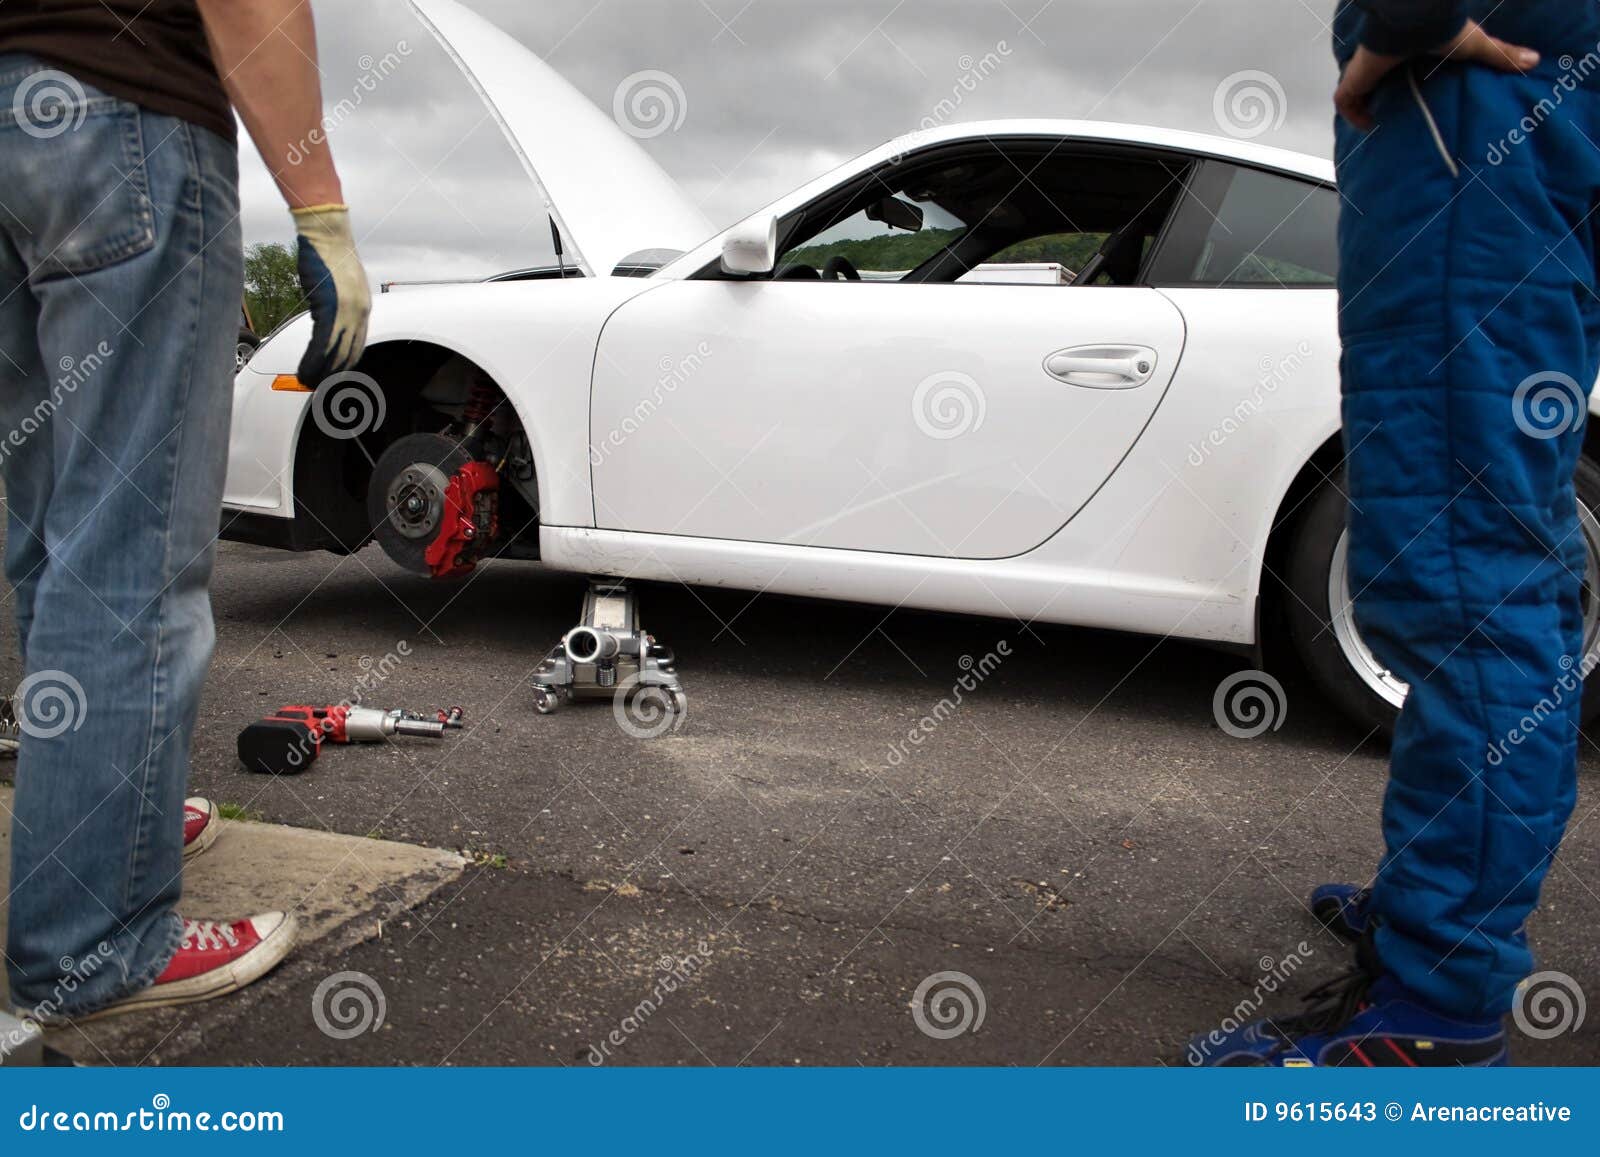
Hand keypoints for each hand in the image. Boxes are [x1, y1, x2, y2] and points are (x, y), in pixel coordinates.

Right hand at [291, 204, 370, 385]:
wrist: (327, 233)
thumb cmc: (328, 254)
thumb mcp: (338, 284)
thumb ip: (336, 303)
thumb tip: (325, 317)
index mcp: (363, 309)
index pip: (356, 345)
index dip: (343, 363)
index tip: (331, 374)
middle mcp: (360, 314)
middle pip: (347, 354)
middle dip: (332, 373)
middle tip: (317, 385)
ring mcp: (347, 312)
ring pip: (335, 354)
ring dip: (320, 372)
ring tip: (306, 382)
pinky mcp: (332, 309)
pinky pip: (323, 344)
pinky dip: (312, 361)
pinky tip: (303, 371)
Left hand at [1335, 19, 1539, 129]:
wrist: (1416, 20)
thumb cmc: (1443, 31)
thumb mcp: (1476, 46)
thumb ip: (1501, 55)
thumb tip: (1535, 60)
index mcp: (1406, 50)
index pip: (1398, 66)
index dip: (1399, 79)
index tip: (1409, 95)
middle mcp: (1384, 60)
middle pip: (1375, 80)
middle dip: (1378, 96)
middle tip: (1390, 115)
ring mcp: (1367, 69)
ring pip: (1357, 90)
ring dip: (1362, 107)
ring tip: (1377, 125)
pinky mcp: (1356, 78)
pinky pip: (1344, 101)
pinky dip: (1353, 115)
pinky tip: (1367, 126)